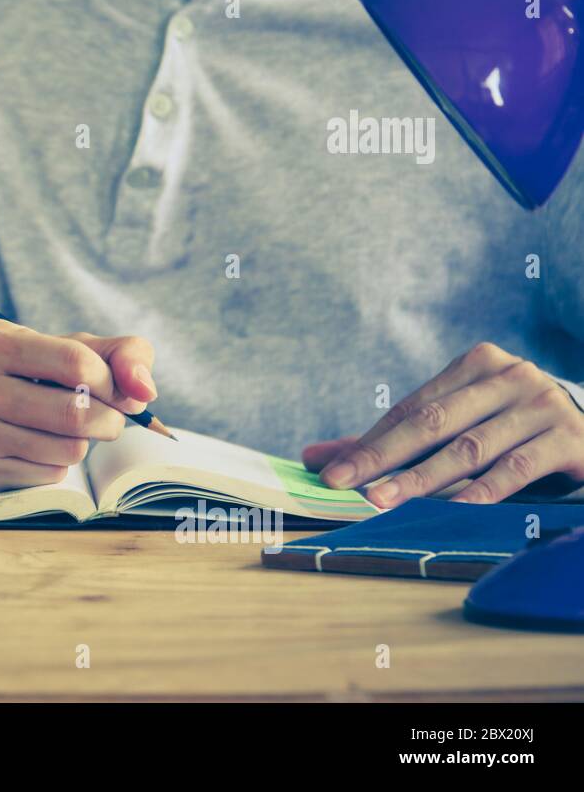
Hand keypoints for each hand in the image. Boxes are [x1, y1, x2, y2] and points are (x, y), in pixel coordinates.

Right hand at [0, 320, 154, 491]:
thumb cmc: (18, 371)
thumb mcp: (53, 344)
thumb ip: (113, 354)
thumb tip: (146, 393)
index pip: (75, 362)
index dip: (110, 380)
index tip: (113, 389)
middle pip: (75, 414)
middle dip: (108, 419)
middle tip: (107, 417)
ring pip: (68, 450)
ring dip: (81, 442)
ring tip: (62, 428)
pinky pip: (48, 475)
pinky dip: (56, 463)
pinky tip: (36, 446)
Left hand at [304, 342, 583, 506]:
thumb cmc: (515, 429)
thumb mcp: (462, 425)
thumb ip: (394, 439)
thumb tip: (315, 457)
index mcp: (476, 364)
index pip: (411, 408)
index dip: (369, 442)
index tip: (331, 472)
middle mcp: (510, 376)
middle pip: (432, 422)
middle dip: (383, 458)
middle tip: (346, 485)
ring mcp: (541, 406)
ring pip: (470, 448)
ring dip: (423, 479)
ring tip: (384, 501)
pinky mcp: (570, 440)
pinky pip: (517, 467)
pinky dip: (483, 490)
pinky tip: (453, 508)